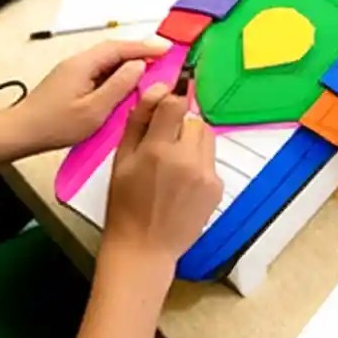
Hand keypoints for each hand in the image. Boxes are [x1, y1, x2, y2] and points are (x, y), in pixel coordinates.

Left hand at [12, 40, 167, 152]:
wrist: (21, 132)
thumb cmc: (57, 124)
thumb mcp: (94, 109)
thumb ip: (119, 86)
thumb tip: (139, 66)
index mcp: (84, 64)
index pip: (119, 48)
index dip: (145, 47)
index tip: (168, 48)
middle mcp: (78, 62)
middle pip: (113, 50)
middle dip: (139, 51)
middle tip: (165, 57)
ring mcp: (72, 71)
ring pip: (106, 60)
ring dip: (128, 62)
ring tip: (151, 69)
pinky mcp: (70, 82)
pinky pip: (99, 71)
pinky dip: (117, 73)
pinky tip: (126, 84)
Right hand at [103, 84, 222, 277]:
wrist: (144, 247)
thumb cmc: (125, 205)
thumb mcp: (120, 160)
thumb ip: (138, 122)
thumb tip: (156, 90)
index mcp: (158, 150)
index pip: (176, 103)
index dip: (170, 100)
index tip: (165, 105)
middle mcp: (187, 159)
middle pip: (193, 119)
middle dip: (180, 125)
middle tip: (162, 145)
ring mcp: (206, 175)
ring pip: (206, 137)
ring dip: (192, 142)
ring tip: (172, 164)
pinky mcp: (217, 188)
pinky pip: (211, 160)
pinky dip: (198, 163)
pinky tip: (181, 183)